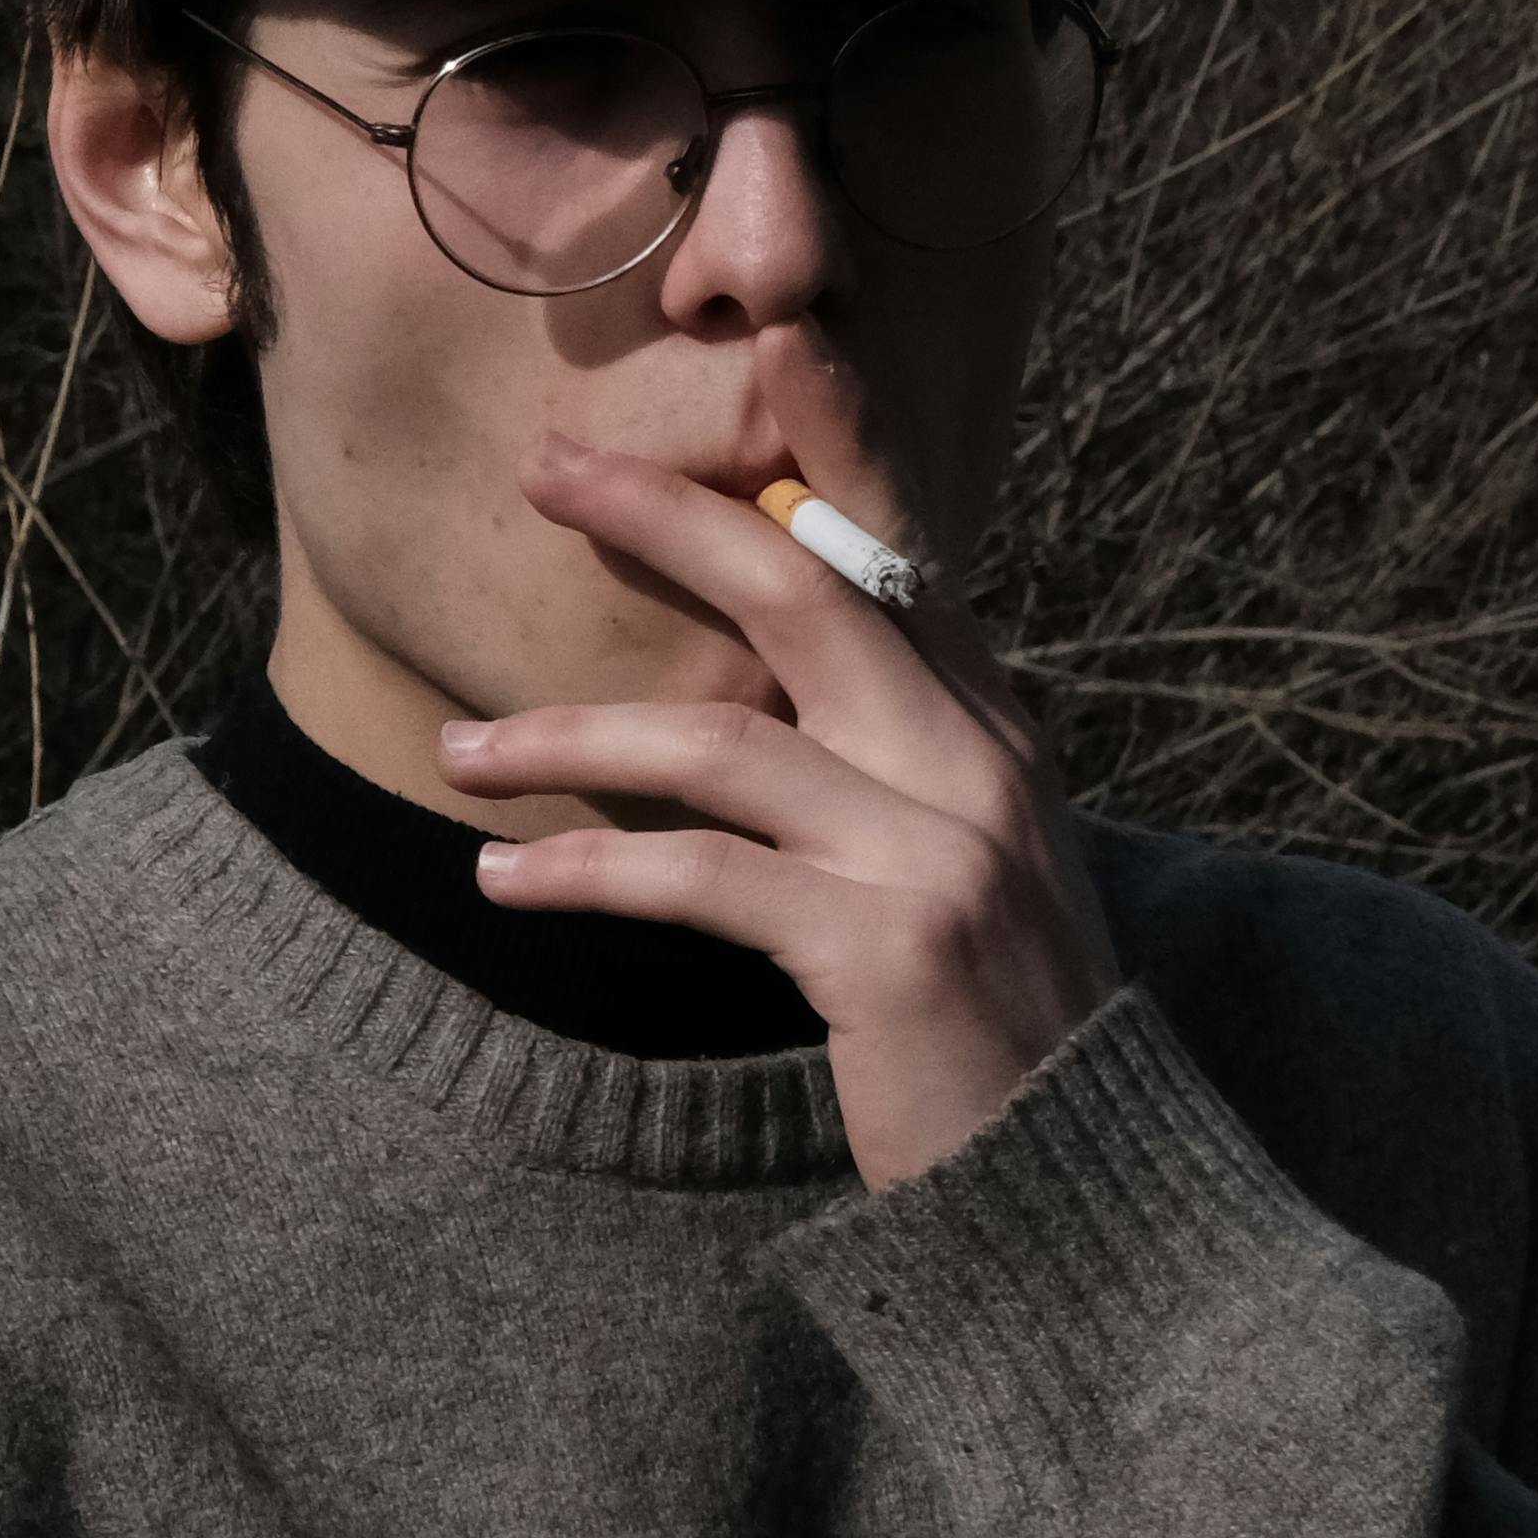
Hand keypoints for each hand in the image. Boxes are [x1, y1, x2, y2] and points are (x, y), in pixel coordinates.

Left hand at [438, 434, 1119, 1189]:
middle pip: (807, 586)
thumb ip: (898, 770)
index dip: (844, 441)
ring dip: (569, 735)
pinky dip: (589, 872)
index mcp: (996, 735)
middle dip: (664, 517)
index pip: (909, 554)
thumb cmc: (990, 1039)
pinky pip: (700, 877)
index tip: (777, 342)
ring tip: (457, 751)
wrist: (1080, 1195)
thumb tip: (782, 696)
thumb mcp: (968, 874)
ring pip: (722, 736)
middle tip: (544, 472)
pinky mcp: (883, 944)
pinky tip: (505, 881)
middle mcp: (977, 766)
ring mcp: (936, 849)